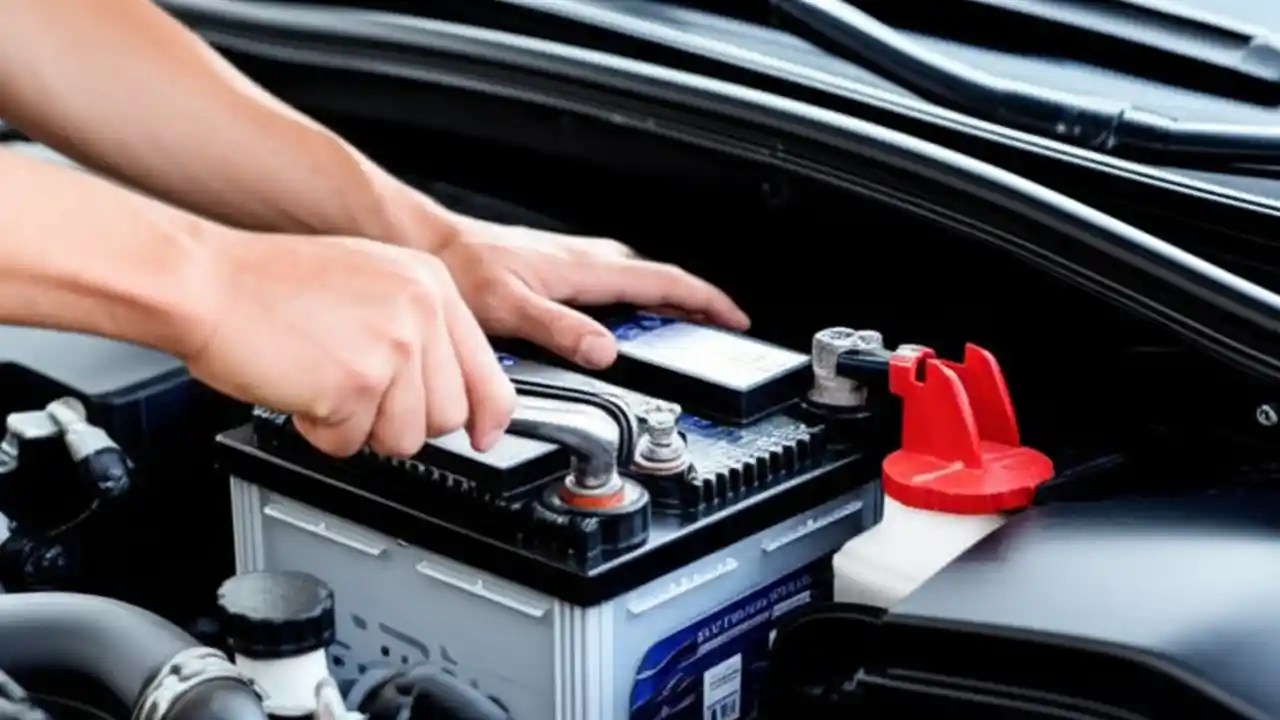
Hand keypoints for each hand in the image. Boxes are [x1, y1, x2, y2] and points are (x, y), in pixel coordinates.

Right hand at [185, 231, 516, 457]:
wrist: (207, 282)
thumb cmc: (269, 284)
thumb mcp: (369, 282)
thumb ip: (418, 327)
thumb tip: (450, 383)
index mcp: (429, 285)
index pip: (487, 372)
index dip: (488, 416)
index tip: (484, 435)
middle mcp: (420, 314)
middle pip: (447, 416)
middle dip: (401, 421)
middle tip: (357, 394)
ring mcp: (392, 349)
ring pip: (404, 439)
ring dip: (359, 428)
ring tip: (324, 383)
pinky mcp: (355, 385)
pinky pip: (350, 445)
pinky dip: (320, 432)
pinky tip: (302, 389)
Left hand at [434, 218, 750, 367]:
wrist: (426, 244)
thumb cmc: (460, 268)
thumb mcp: (510, 308)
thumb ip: (560, 330)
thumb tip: (607, 351)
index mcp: (584, 269)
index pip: (663, 281)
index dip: (704, 301)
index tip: (734, 318)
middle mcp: (584, 260)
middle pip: (657, 278)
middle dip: (694, 300)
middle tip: (719, 324)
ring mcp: (571, 261)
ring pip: (635, 277)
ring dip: (665, 297)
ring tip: (683, 322)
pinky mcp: (555, 266)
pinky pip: (613, 279)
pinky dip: (635, 296)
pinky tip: (622, 313)